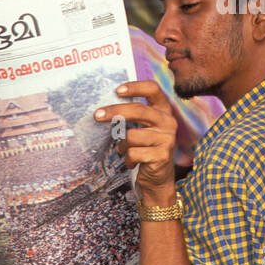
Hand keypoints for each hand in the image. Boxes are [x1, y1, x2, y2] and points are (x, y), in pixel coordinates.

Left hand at [94, 79, 176, 200]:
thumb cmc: (145, 147)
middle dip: (114, 112)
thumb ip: (134, 115)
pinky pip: (133, 153)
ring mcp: (167, 139)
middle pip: (139, 110)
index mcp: (164, 110)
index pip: (153, 90)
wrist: (158, 177)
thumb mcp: (144, 128)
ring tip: (125, 150)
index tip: (117, 90)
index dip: (136, 87)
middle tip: (96, 115)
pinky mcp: (162, 156)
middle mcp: (168, 122)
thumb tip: (106, 106)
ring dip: (122, 145)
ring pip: (131, 136)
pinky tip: (133, 162)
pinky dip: (127, 159)